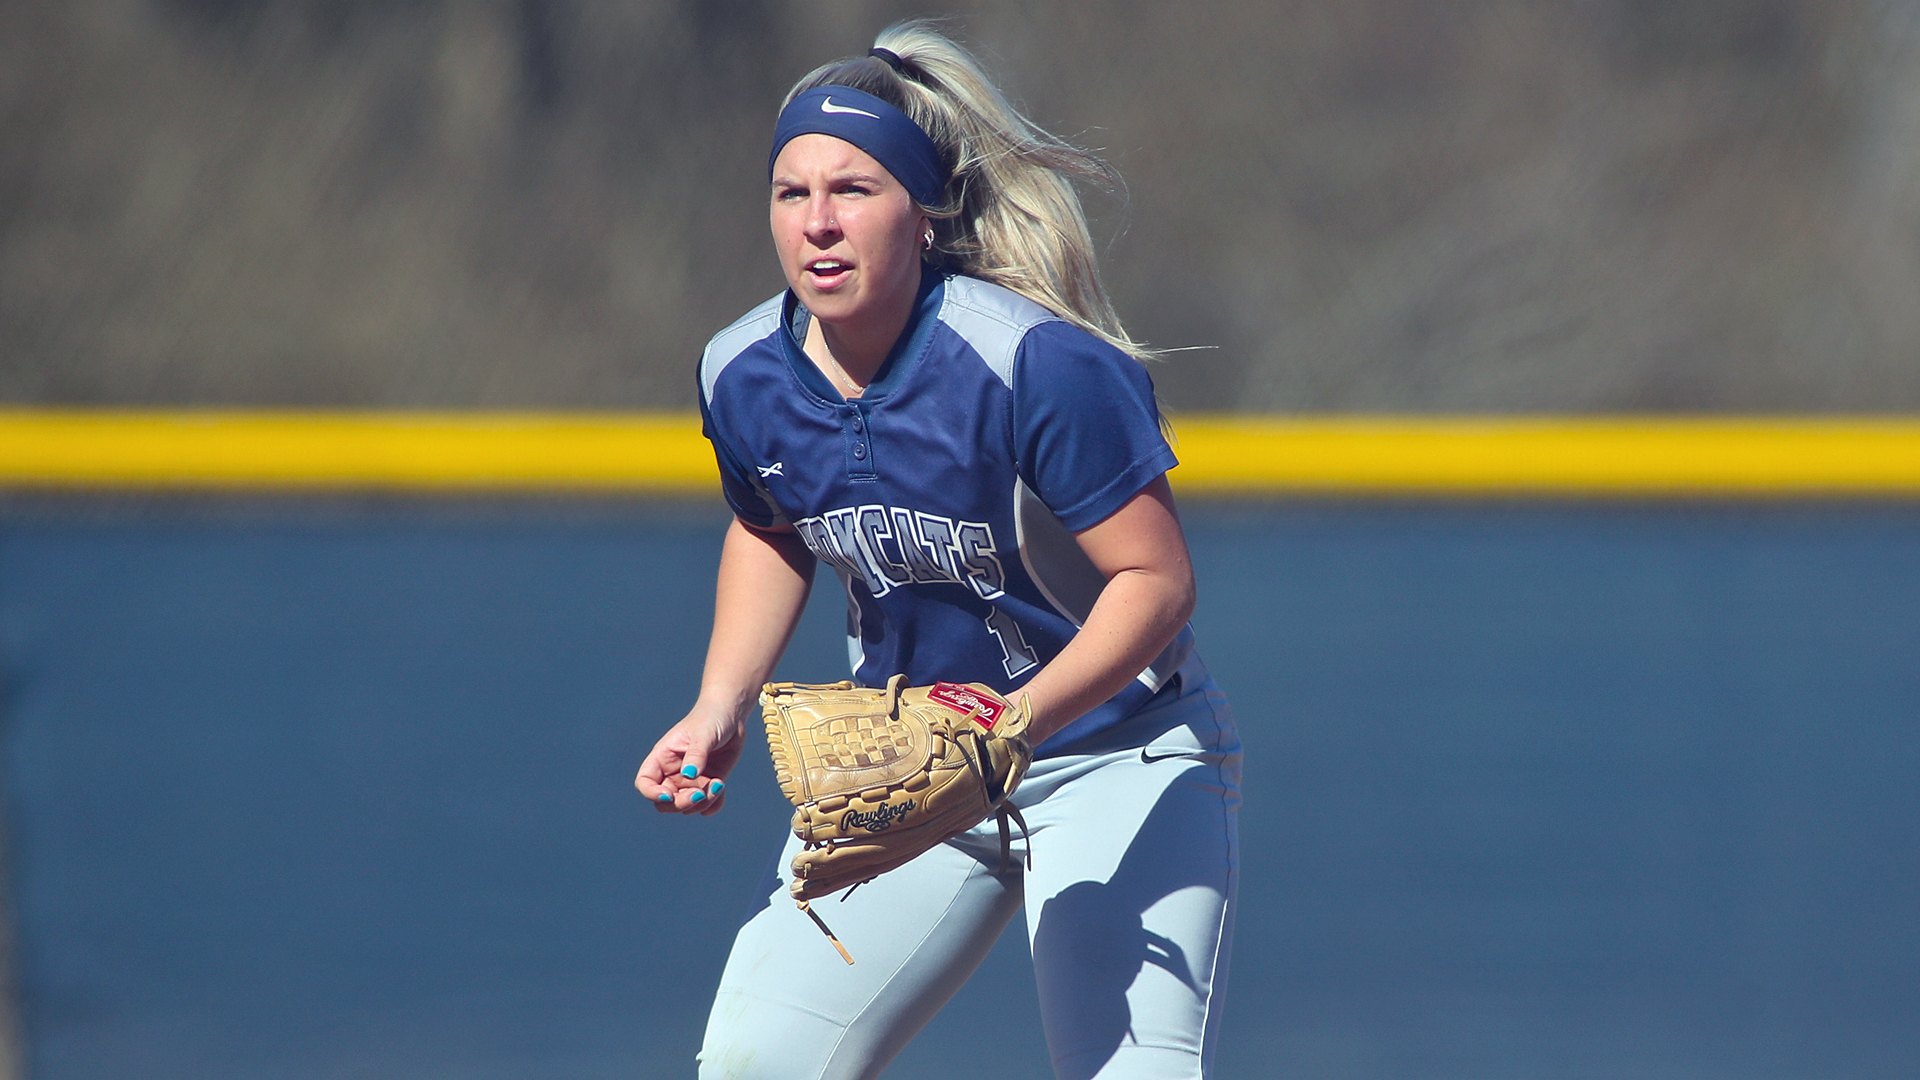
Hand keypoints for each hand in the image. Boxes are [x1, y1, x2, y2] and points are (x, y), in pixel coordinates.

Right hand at [635, 699, 745, 815]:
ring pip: (687, 807)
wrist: (730, 716)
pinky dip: (714, 804)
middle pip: (665, 802)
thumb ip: (696, 754)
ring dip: (702, 803)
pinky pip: (706, 806)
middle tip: (700, 793)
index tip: (669, 794)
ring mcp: (690, 781)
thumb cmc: (711, 718)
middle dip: (682, 803)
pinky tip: (721, 787)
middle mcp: (673, 773)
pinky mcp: (707, 784)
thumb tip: (689, 775)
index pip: (645, 782)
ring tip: (718, 784)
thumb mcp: (703, 734)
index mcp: (662, 758)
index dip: (652, 793)